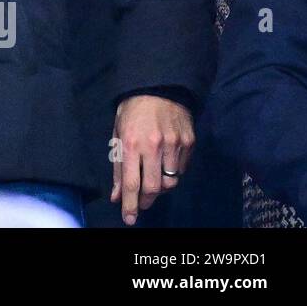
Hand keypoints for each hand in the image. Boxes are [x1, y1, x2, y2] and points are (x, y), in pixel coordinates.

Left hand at [110, 94, 194, 224]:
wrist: (159, 87)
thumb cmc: (132, 110)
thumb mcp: (117, 133)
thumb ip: (118, 166)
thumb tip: (116, 195)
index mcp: (131, 143)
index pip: (132, 183)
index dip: (130, 204)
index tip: (129, 219)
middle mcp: (154, 146)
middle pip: (154, 187)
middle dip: (146, 200)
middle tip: (140, 202)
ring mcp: (174, 145)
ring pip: (171, 182)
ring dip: (160, 187)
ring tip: (152, 181)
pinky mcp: (189, 142)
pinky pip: (182, 169)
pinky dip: (173, 173)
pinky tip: (165, 165)